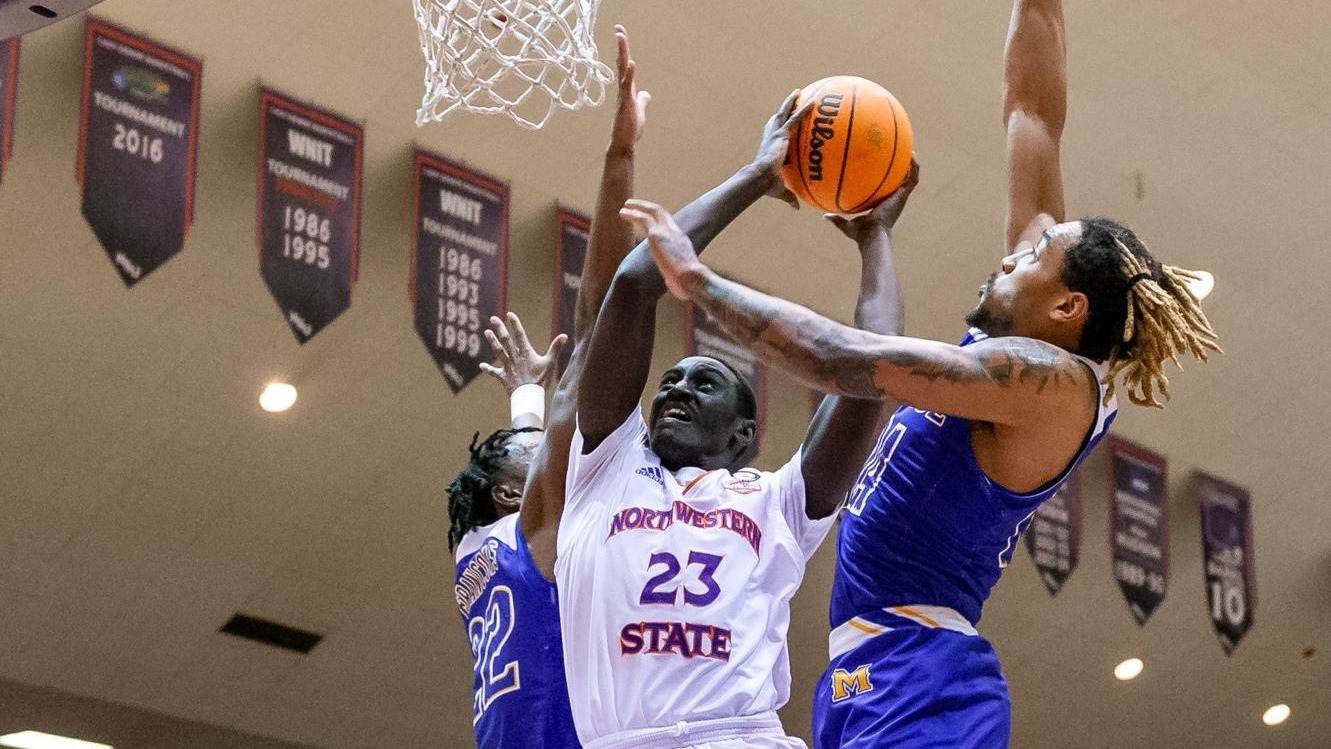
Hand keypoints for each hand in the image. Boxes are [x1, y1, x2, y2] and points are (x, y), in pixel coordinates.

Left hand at [480, 312, 567, 392]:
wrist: (529, 397)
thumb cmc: (541, 380)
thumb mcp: (550, 363)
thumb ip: (556, 348)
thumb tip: (564, 335)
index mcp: (526, 353)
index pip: (520, 335)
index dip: (515, 324)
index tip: (509, 314)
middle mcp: (515, 357)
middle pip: (506, 340)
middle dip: (500, 328)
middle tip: (493, 318)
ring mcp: (508, 367)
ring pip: (498, 352)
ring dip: (493, 341)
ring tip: (487, 332)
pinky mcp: (504, 377)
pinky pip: (494, 372)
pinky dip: (488, 369)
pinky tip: (481, 366)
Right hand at [608, 25, 650, 154]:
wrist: (624, 143)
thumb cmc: (629, 127)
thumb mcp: (639, 109)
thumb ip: (642, 100)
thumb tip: (646, 94)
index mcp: (627, 88)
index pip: (624, 64)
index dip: (623, 50)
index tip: (620, 34)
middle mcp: (623, 88)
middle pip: (622, 62)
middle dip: (621, 45)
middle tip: (618, 29)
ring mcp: (623, 95)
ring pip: (622, 70)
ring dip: (622, 53)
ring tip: (621, 38)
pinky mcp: (625, 103)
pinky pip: (627, 86)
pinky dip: (630, 74)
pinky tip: (632, 63)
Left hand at [620, 199, 703, 300]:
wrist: (692, 279)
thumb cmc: (688, 286)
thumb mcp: (682, 278)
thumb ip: (675, 277)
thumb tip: (672, 284)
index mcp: (683, 243)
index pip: (670, 227)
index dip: (658, 222)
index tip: (648, 221)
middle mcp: (676, 233)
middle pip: (662, 213)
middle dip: (648, 207)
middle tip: (634, 205)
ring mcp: (667, 232)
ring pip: (652, 211)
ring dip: (638, 207)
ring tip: (625, 206)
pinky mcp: (656, 235)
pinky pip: (643, 218)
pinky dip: (633, 214)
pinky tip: (623, 213)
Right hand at [752, 89, 815, 208]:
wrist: (760, 178)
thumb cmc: (767, 186)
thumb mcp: (781, 191)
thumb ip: (790, 197)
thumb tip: (797, 209)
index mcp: (769, 148)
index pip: (772, 134)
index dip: (775, 126)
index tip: (780, 121)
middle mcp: (770, 137)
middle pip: (777, 118)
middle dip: (784, 108)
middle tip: (791, 99)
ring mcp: (776, 134)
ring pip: (784, 112)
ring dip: (791, 101)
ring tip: (798, 92)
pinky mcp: (782, 134)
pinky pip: (795, 118)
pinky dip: (804, 109)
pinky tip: (813, 102)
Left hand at [825, 158, 920, 243]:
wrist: (873, 235)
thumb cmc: (861, 234)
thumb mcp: (847, 225)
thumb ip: (837, 220)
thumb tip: (825, 216)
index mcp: (883, 205)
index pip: (887, 190)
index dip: (888, 180)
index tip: (885, 169)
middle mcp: (894, 200)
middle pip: (900, 181)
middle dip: (902, 169)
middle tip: (901, 154)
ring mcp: (900, 198)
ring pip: (910, 178)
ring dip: (911, 165)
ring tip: (911, 151)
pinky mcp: (903, 196)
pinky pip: (912, 179)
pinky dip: (914, 168)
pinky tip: (912, 156)